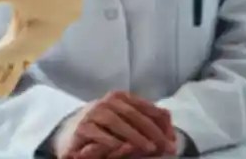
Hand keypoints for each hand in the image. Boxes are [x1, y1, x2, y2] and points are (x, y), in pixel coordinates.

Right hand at [53, 91, 177, 157]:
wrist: (72, 132)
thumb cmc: (105, 127)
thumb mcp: (126, 120)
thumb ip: (145, 119)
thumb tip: (170, 123)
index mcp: (120, 97)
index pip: (144, 107)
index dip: (160, 122)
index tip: (173, 138)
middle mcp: (106, 102)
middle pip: (133, 114)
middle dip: (152, 131)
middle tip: (165, 147)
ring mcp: (93, 114)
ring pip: (116, 122)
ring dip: (134, 136)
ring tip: (149, 148)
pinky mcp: (82, 128)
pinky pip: (98, 134)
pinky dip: (112, 141)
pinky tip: (124, 149)